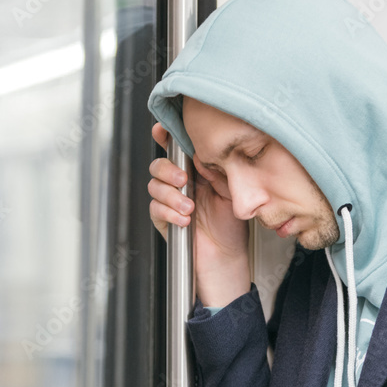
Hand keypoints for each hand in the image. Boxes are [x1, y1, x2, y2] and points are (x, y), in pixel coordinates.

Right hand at [148, 123, 249, 305]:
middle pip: (159, 165)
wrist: (226, 257)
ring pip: (155, 186)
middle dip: (168, 170)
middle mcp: (181, 184)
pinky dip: (169, 213)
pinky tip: (185, 220)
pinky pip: (156, 209)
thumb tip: (200, 154)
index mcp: (197, 172)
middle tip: (183, 180)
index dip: (166, 136)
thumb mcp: (231, 191)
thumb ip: (216, 171)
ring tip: (190, 208)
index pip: (178, 149)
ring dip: (171, 196)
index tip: (162, 130)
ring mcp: (170, 201)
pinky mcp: (163, 219)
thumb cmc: (231, 225)